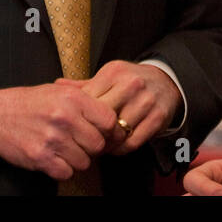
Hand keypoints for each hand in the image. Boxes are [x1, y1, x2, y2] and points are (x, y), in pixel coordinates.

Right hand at [0, 83, 117, 179]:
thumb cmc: (28, 103)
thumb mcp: (57, 90)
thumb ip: (83, 97)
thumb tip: (111, 109)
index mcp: (72, 98)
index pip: (109, 120)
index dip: (107, 129)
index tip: (99, 131)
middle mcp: (64, 118)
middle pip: (98, 144)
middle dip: (91, 147)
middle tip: (79, 142)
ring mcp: (53, 139)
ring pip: (84, 161)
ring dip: (76, 159)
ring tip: (63, 148)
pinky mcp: (41, 158)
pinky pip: (67, 173)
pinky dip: (62, 169)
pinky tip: (54, 157)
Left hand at [58, 60, 181, 153]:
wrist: (165, 80)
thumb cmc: (130, 80)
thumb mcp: (108, 76)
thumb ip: (84, 85)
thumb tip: (56, 86)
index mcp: (114, 73)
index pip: (89, 99)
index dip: (79, 116)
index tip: (74, 126)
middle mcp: (131, 85)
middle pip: (103, 116)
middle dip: (92, 131)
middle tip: (83, 140)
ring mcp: (146, 102)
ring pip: (118, 132)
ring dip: (105, 144)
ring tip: (97, 146)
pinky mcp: (158, 118)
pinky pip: (133, 142)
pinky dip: (120, 149)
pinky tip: (114, 148)